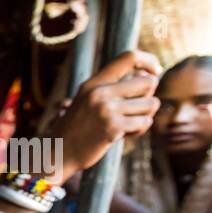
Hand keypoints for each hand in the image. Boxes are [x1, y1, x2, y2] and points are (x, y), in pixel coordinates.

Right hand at [51, 50, 161, 179]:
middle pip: (149, 82)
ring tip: (127, 124)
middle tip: (134, 109)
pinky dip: (139, 130)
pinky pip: (145, 123)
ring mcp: (106, 110)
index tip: (155, 71)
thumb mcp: (88, 102)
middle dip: (148, 97)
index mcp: (94, 83)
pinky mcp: (113, 127)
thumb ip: (112, 89)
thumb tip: (149, 77)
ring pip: (151, 104)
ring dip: (144, 116)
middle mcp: (100, 92)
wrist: (57, 154)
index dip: (148, 61)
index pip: (128, 57)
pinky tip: (122, 135)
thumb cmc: (77, 129)